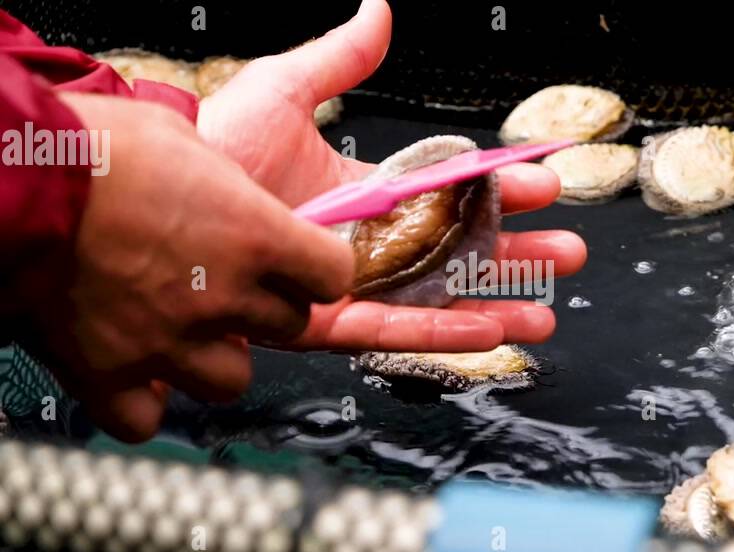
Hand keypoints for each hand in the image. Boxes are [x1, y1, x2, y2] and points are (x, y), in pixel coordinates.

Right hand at [19, 92, 355, 440]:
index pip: (334, 274)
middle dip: (267, 308)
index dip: (320, 269)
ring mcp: (169, 342)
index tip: (305, 264)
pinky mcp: (109, 374)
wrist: (6, 178)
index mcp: (254, 234)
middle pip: (289, 327)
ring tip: (183, 329)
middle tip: (231, 286)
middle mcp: (224, 295)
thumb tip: (236, 188)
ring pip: (233, 379)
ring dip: (215, 357)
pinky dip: (142, 402)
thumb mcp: (177, 134)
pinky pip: (148, 418)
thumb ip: (224, 175)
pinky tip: (130, 372)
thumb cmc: (87, 145)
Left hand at [197, 0, 586, 352]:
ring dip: (497, 304)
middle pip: (457, 253)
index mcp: (367, 192)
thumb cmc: (214, 147)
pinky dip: (447, 333)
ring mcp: (351, 283)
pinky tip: (493, 331)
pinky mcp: (328, 320)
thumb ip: (339, 59)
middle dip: (517, 254)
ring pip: (438, 299)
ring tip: (547, 308)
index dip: (498, 190)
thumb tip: (380, 9)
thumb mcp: (284, 90)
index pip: (449, 194)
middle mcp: (368, 241)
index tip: (541, 181)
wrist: (160, 202)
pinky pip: (397, 329)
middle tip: (569, 252)